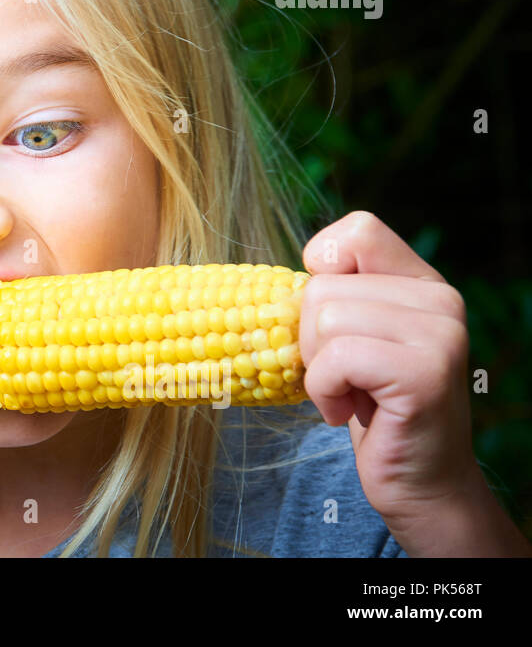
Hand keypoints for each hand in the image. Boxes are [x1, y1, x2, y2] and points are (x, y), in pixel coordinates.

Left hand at [299, 210, 479, 526]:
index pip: (356, 230)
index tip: (329, 321)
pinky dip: (324, 391)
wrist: (418, 482)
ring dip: (317, 369)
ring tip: (349, 394)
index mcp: (422, 281)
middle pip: (321, 287)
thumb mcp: (353, 336)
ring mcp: (439, 334)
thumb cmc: (372, 405)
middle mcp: (440, 298)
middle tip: (341, 377)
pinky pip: (335, 359)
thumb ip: (335, 296)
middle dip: (309, 339)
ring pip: (324, 319)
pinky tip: (349, 411)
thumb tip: (271, 286)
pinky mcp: (425, 373)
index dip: (321, 270)